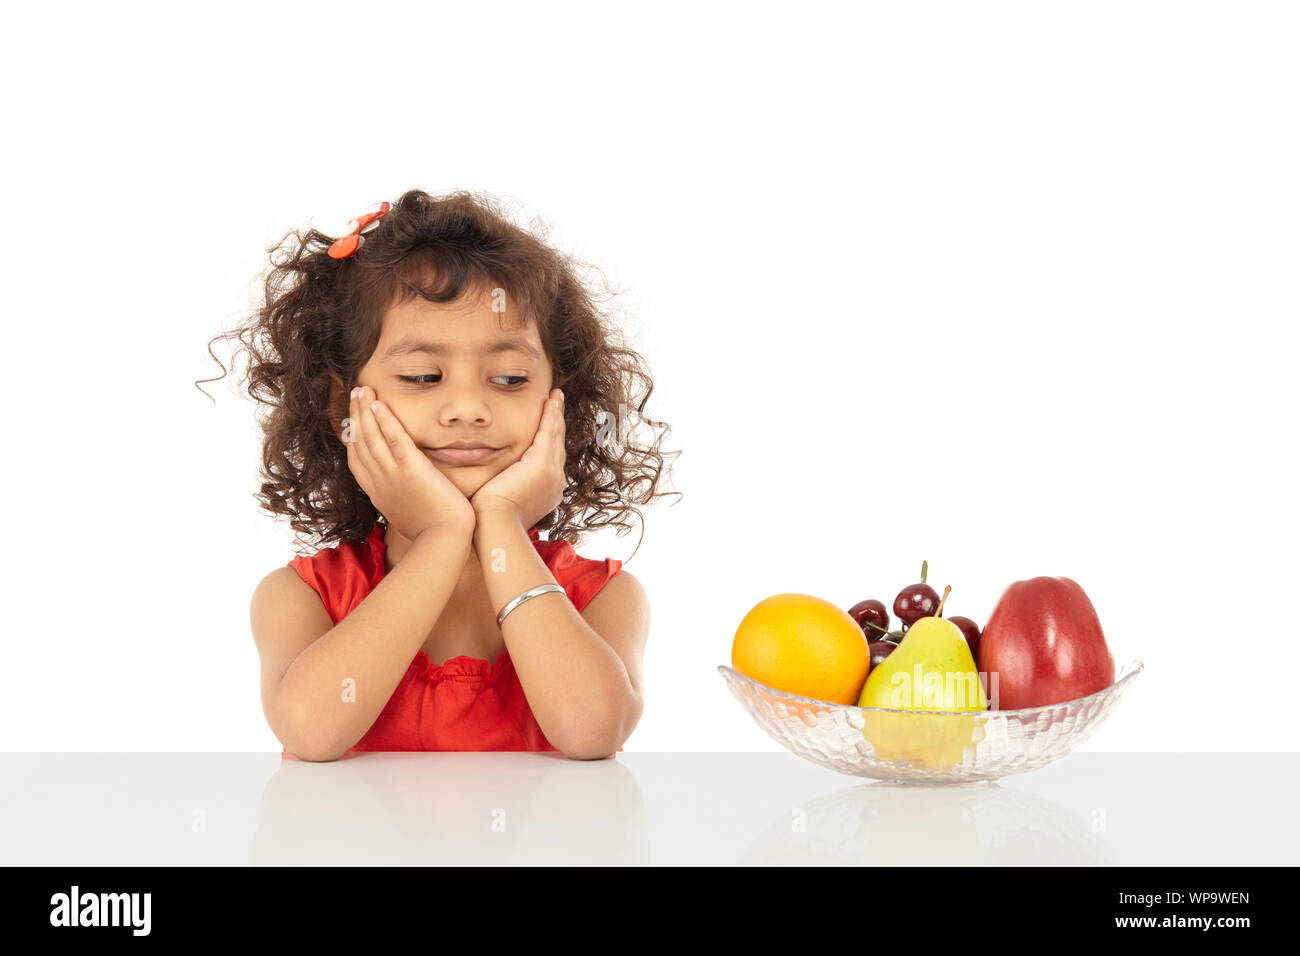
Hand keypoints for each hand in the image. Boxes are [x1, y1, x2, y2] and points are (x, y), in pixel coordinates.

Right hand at [343, 385, 475, 541]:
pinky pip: (394, 440)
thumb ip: (404, 499)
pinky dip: (384, 420)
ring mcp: (393, 476)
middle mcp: (379, 483)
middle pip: (359, 443)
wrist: (443, 542)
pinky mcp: (412, 470)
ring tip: (362, 390)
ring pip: (371, 437)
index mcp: (378, 493)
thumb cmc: (433, 534)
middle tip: (354, 394)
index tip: (351, 419)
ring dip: (365, 411)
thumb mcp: (408, 515)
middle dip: (354, 416)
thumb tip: (407, 494)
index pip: (357, 460)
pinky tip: (379, 404)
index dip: (352, 437)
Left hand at [470, 388, 566, 529]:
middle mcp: (555, 481)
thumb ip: (501, 487)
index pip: (550, 458)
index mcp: (547, 491)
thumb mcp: (501, 502)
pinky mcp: (541, 464)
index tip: (548, 423)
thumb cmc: (490, 521)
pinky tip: (551, 399)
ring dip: (556, 414)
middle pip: (557, 444)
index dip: (550, 438)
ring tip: (556, 396)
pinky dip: (551, 414)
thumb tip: (490, 482)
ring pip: (555, 436)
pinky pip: (549, 432)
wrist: (495, 527)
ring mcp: (551, 473)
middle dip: (557, 423)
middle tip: (557, 402)